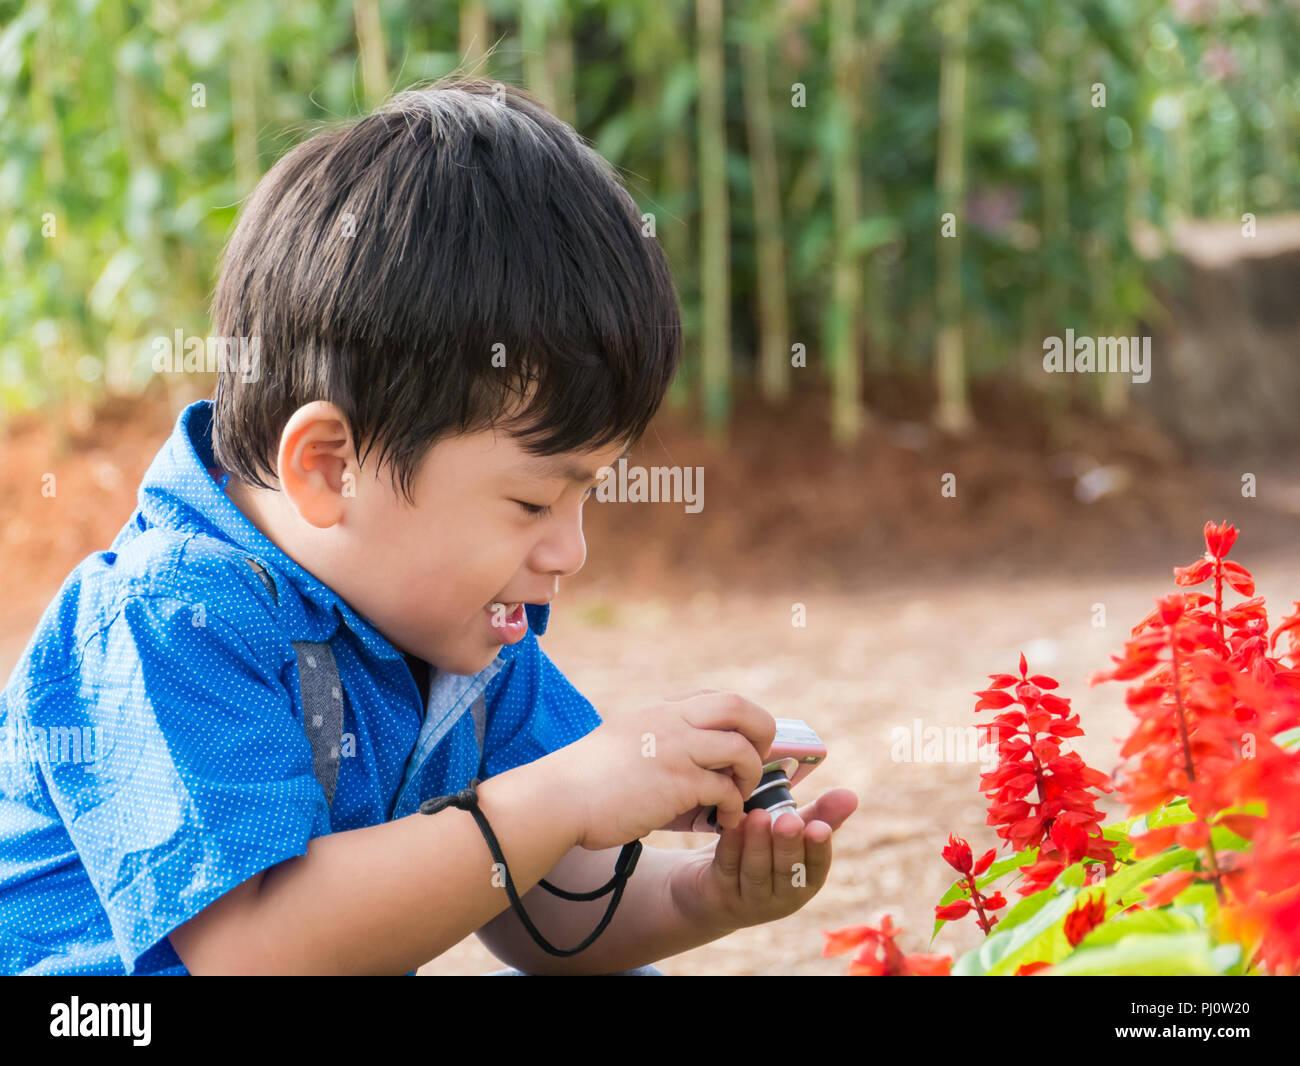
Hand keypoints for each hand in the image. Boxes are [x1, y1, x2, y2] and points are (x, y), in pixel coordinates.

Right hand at [554, 691, 776, 850]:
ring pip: (742, 750)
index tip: (746, 743)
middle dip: (763, 733)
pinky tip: (723, 820)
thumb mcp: (627, 737)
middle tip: (758, 760)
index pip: (721, 698)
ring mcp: (677, 750)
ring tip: (739, 797)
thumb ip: (661, 737)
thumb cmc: (589, 778)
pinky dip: (733, 808)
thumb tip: (695, 758)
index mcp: (662, 709)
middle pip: (741, 708)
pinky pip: (726, 791)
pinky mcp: (677, 783)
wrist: (560, 797)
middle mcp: (673, 722)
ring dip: (750, 776)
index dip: (744, 720)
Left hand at [669, 787, 858, 934]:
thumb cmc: (761, 853)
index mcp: (803, 883)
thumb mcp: (790, 835)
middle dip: (788, 846)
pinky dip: (730, 845)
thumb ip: (820, 816)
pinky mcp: (720, 894)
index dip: (818, 850)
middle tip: (789, 820)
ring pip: (755, 872)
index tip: (819, 828)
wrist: (710, 886)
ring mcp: (749, 900)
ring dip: (758, 844)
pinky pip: (726, 867)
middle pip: (786, 873)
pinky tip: (732, 823)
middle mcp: (780, 898)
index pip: (816, 870)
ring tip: (759, 816)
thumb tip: (851, 796)